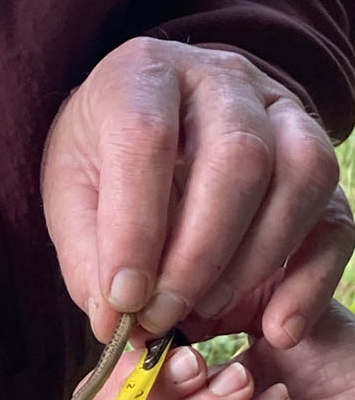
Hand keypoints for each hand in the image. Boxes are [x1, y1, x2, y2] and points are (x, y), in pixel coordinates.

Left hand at [41, 38, 352, 347]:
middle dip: (200, 253)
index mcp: (145, 72)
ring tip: (204, 310)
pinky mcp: (320, 156)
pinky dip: (311, 280)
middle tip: (164, 313)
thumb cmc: (103, 156)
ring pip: (301, 175)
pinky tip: (277, 327)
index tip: (124, 297)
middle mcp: (223, 78)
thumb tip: (116, 321)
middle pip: (238, 156)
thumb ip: (87, 252)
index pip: (147, 137)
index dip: (136, 225)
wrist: (149, 125)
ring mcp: (282, 110)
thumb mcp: (71, 192)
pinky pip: (338, 216)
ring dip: (255, 260)